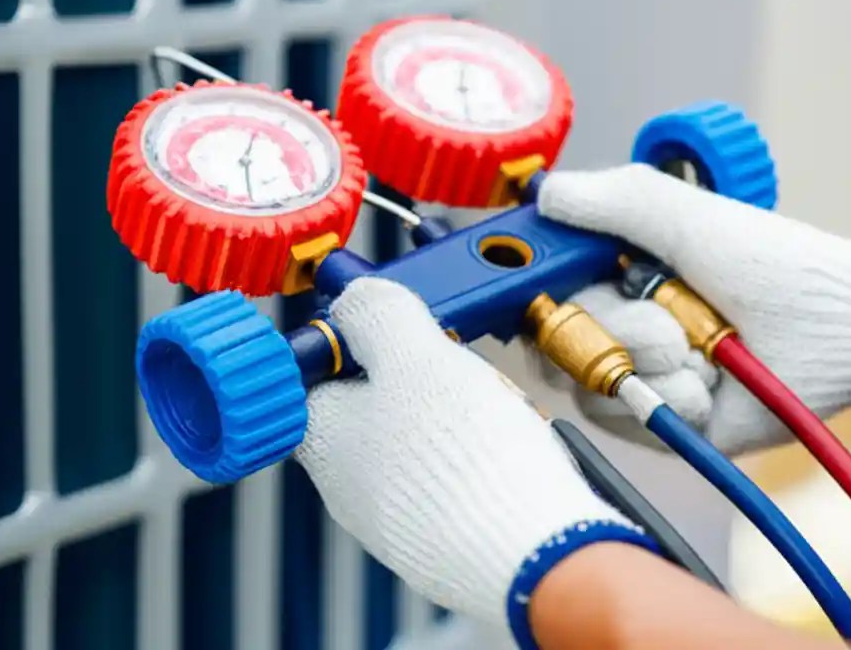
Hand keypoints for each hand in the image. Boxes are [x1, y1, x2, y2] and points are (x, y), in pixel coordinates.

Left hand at [294, 278, 656, 642]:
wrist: (535, 551)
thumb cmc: (465, 459)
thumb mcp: (414, 353)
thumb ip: (377, 314)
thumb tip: (354, 298)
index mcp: (324, 440)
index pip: (315, 375)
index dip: (354, 340)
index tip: (389, 326)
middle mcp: (349, 488)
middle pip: (374, 406)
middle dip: (419, 379)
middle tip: (454, 365)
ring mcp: (396, 521)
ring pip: (419, 443)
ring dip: (454, 418)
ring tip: (490, 410)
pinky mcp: (443, 542)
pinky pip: (455, 481)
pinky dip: (479, 459)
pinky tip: (507, 452)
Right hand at [537, 164, 850, 455]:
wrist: (841, 334)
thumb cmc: (774, 265)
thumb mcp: (689, 216)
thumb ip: (613, 200)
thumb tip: (543, 192)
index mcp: (618, 268)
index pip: (542, 281)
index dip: (525, 285)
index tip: (528, 283)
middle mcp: (620, 321)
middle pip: (554, 338)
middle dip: (612, 330)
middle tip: (666, 323)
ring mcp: (640, 375)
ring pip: (588, 383)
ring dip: (649, 365)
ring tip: (701, 352)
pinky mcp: (663, 423)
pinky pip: (629, 422)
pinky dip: (673, 402)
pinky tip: (712, 387)